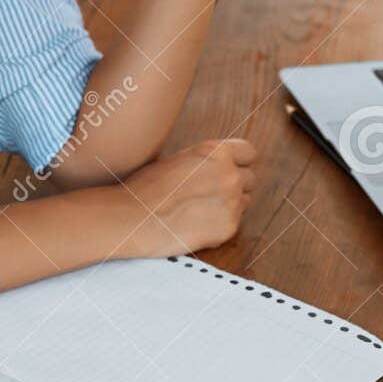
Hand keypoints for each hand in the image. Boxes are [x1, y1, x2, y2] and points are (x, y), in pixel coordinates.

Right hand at [121, 138, 256, 255]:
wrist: (133, 217)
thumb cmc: (147, 187)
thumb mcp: (179, 160)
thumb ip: (207, 161)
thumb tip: (222, 166)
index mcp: (216, 152)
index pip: (249, 152)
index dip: (239, 161)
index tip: (229, 168)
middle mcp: (229, 175)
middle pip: (250, 179)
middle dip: (234, 185)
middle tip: (209, 194)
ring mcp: (232, 203)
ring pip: (243, 202)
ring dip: (228, 205)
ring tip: (198, 210)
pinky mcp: (228, 228)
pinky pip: (234, 224)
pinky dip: (220, 225)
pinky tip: (196, 224)